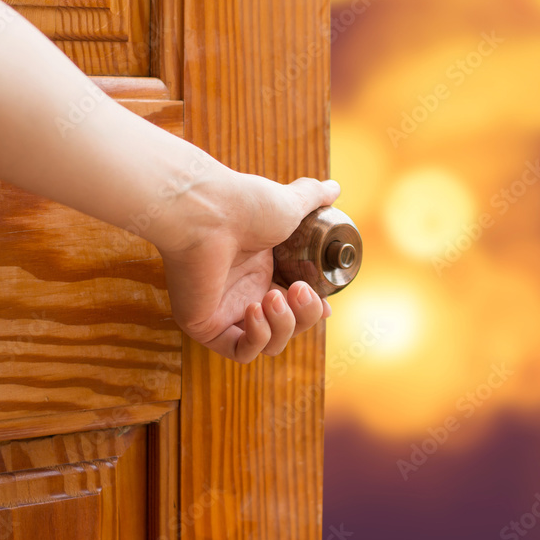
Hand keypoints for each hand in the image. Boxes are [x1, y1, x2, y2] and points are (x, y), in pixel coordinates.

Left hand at [156, 171, 340, 363]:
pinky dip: (257, 337)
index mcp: (262, 270)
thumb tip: (334, 187)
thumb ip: (313, 197)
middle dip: (304, 316)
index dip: (314, 310)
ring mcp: (224, 311)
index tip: (326, 305)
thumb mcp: (290, 203)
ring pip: (269, 344)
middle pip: (289, 327)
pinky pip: (239, 351)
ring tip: (273, 298)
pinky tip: (255, 310)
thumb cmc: (243, 205)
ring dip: (282, 326)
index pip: (295, 305)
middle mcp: (243, 292)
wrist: (208, 211)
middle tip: (298, 290)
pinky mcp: (205, 325)